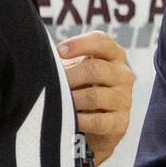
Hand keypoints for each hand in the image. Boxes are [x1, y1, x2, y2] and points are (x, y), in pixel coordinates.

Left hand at [58, 31, 134, 166]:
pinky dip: (80, 120)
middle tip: (52, 84)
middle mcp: (123, 74)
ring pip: (94, 96)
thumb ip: (64, 60)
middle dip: (69, 77)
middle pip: (95, 69)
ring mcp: (124, 98)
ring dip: (71, 100)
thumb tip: (41, 56)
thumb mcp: (75, 70)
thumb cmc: (80, 89)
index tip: (58, 52)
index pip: (101, 41)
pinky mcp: (120, 122)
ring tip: (57, 103)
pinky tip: (68, 120)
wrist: (93, 124)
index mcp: (114, 55)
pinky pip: (98, 121)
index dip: (79, 44)